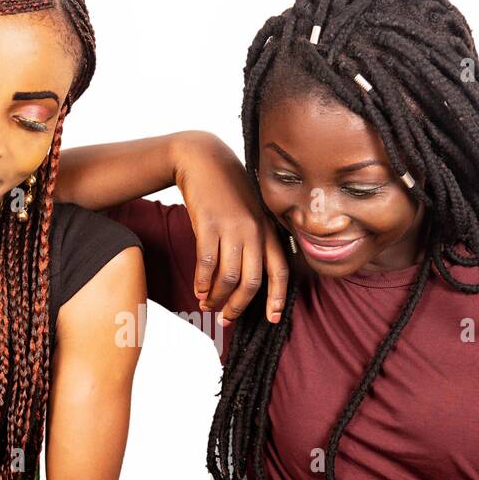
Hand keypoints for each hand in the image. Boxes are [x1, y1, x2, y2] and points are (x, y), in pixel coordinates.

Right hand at [172, 132, 288, 325]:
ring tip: (208, 305)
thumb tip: (252, 275)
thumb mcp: (251, 213)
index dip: (278, 298)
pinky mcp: (209, 224)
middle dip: (239, 306)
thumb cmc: (228, 190)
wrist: (204, 160)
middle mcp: (254, 231)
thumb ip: (256, 239)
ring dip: (217, 297)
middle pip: (252, 281)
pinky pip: (207, 263)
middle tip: (227, 319)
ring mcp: (232, 228)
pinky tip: (198, 289)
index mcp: (267, 230)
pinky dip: (202, 282)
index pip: (280, 270)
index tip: (273, 318)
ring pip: (229, 277)